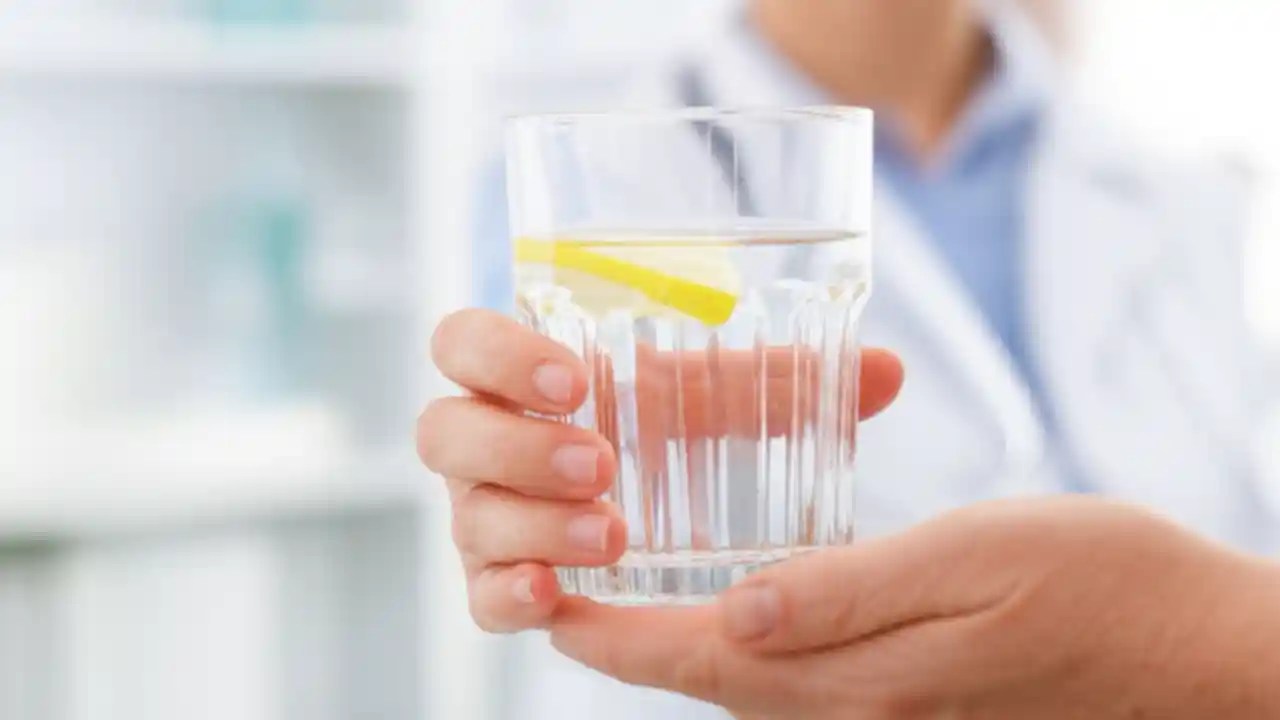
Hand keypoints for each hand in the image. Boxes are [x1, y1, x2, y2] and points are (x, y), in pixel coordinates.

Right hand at [416, 308, 904, 631]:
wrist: (644, 504)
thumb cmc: (673, 429)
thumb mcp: (716, 399)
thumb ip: (782, 378)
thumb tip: (888, 372)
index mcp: (519, 375)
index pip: (460, 343)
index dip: (498, 356)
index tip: (575, 380)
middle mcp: (485, 442)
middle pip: (443, 431)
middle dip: (517, 448)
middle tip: (601, 463)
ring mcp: (482, 516)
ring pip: (467, 516)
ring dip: (531, 525)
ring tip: (611, 533)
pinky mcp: (497, 582)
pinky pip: (477, 595)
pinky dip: (509, 596)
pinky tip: (555, 598)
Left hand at [550, 497, 1279, 718]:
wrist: (1193, 649)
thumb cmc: (1098, 583)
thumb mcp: (972, 559)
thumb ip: (848, 593)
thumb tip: (734, 613)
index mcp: (861, 678)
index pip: (703, 664)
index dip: (618, 642)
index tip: (552, 611)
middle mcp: (860, 714)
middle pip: (712, 685)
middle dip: (630, 651)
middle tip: (567, 600)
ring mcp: (888, 718)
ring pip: (750, 691)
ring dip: (680, 654)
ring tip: (628, 604)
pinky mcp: (915, 706)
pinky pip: (800, 690)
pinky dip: (748, 656)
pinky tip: (740, 617)